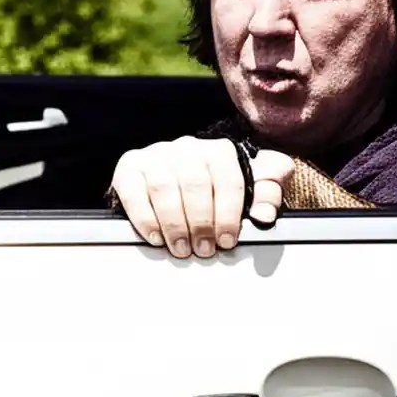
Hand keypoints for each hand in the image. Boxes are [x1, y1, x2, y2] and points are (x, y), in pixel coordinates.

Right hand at [108, 136, 291, 257]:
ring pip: (163, 188)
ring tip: (180, 247)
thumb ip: (267, 193)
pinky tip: (155, 236)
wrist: (173, 176)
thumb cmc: (213, 188)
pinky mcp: (130, 166)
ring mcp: (155, 155)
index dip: (229, 214)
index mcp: (218, 151)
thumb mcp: (248, 187)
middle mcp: (186, 148)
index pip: (228, 179)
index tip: (227, 240)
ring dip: (173, 223)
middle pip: (194, 184)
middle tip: (203, 249)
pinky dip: (145, 218)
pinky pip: (133, 191)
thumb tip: (264, 214)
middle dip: (200, 223)